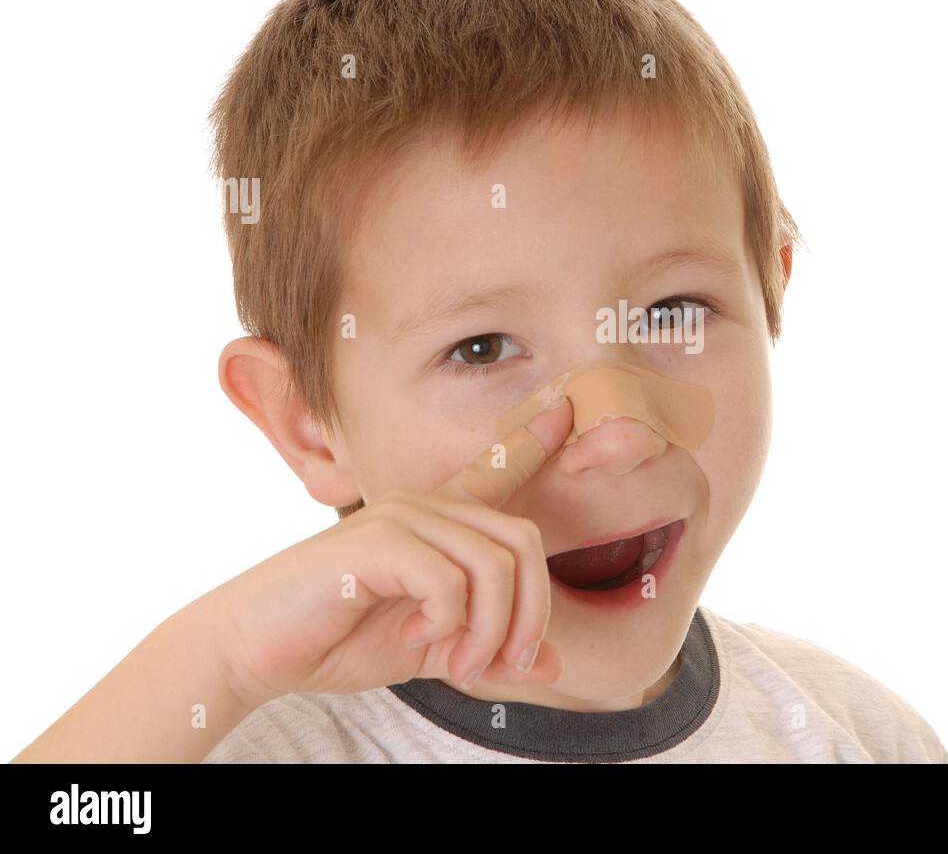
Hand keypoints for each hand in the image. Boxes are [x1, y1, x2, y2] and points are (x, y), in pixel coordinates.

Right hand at [211, 397, 572, 706]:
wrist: (252, 648)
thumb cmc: (338, 640)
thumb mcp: (432, 649)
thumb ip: (489, 650)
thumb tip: (555, 668)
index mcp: (438, 521)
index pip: (496, 471)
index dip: (532, 441)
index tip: (565, 409)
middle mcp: (424, 505)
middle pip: (523, 541)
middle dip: (529, 614)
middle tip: (501, 665)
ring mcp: (401, 516)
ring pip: (494, 565)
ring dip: (490, 630)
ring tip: (458, 664)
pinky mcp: (377, 540)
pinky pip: (451, 581)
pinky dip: (448, 624)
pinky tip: (419, 640)